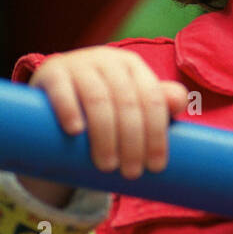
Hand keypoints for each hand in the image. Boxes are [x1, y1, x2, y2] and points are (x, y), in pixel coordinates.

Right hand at [29, 46, 190, 177]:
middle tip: (132, 173)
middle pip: (127, 102)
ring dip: (105, 135)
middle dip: (133, 141)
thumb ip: (159, 102)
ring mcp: (79, 64)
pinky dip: (69, 110)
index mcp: (133, 66)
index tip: (156, 166)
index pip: (152, 98)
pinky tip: (76, 131)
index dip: (157, 134)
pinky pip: (62, 90)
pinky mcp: (52, 73)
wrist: (55, 91)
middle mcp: (108, 60)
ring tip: (107, 166)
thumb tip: (180, 101)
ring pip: (98, 100)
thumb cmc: (105, 102)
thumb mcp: (132, 101)